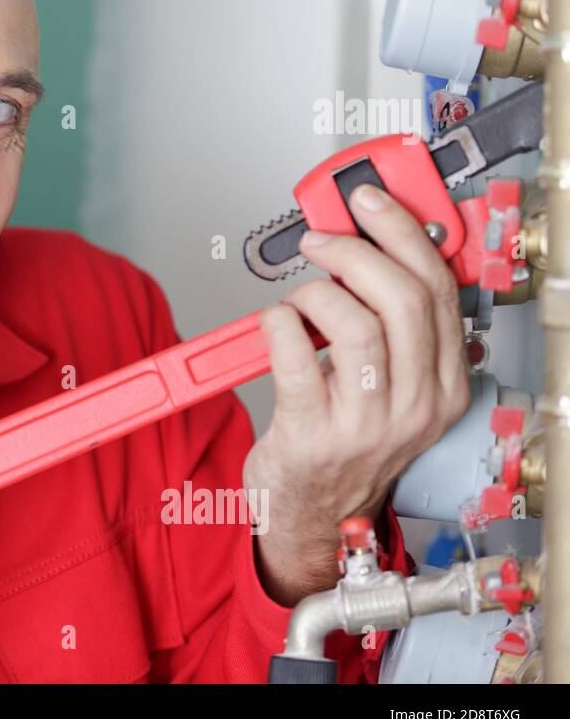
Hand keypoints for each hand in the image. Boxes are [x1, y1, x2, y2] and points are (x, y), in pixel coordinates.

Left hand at [243, 182, 471, 604]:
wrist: (314, 516)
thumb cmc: (346, 442)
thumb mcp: (392, 385)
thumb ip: (391, 324)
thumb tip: (368, 243)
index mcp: (443, 384)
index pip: (439, 289)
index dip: (403, 232)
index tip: (371, 202)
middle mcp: (414, 404)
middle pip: (403, 297)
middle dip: (357, 249)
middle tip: (321, 238)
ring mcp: (367, 423)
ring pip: (355, 322)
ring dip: (316, 290)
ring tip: (298, 295)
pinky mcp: (314, 434)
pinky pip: (296, 355)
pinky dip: (278, 323)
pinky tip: (274, 324)